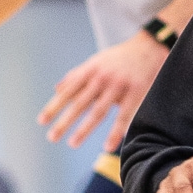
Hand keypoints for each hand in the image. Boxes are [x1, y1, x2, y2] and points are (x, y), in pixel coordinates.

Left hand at [38, 33, 169, 152]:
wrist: (150, 47)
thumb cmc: (120, 57)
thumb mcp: (96, 61)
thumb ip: (77, 75)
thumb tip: (57, 89)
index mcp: (90, 70)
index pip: (68, 91)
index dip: (54, 106)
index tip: (42, 121)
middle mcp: (102, 78)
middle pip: (80, 103)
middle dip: (64, 121)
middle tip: (52, 137)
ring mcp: (119, 85)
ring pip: (99, 111)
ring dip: (84, 129)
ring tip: (73, 143)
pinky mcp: (136, 92)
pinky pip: (124, 116)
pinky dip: (115, 132)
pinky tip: (107, 146)